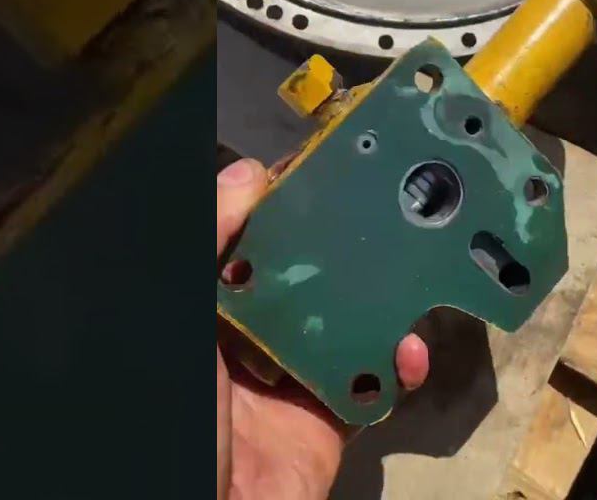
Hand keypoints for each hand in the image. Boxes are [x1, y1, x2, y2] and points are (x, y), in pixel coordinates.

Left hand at [216, 158, 428, 499]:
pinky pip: (371, 390)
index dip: (285, 207)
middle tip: (391, 214)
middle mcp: (246, 340)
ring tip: (415, 277)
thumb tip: (255, 172)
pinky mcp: (327, 425)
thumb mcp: (182, 316)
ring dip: (384, 306)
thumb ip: (209, 240)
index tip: (331, 170)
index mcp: (208, 308)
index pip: (249, 244)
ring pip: (346, 329)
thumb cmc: (185, 413)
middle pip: (304, 282)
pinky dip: (397, 369)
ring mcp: (289, 383)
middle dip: (346, 251)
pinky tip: (411, 350)